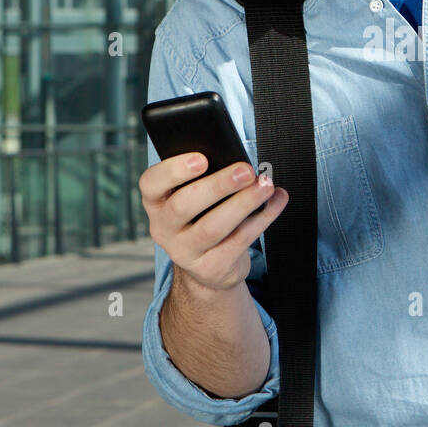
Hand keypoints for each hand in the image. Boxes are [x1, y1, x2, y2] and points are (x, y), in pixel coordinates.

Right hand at [139, 153, 288, 291]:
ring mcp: (184, 251)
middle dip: (218, 185)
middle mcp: (163, 228)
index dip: (174, 170)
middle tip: (246, 171)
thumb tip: (239, 162)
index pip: (151, 183)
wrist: (209, 264)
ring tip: (265, 185)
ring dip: (243, 203)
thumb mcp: (196, 196)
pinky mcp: (210, 268)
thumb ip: (207, 177)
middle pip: (184, 205)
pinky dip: (262, 218)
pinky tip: (276, 201)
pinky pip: (239, 240)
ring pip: (213, 227)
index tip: (202, 158)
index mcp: (156, 201)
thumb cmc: (204, 215)